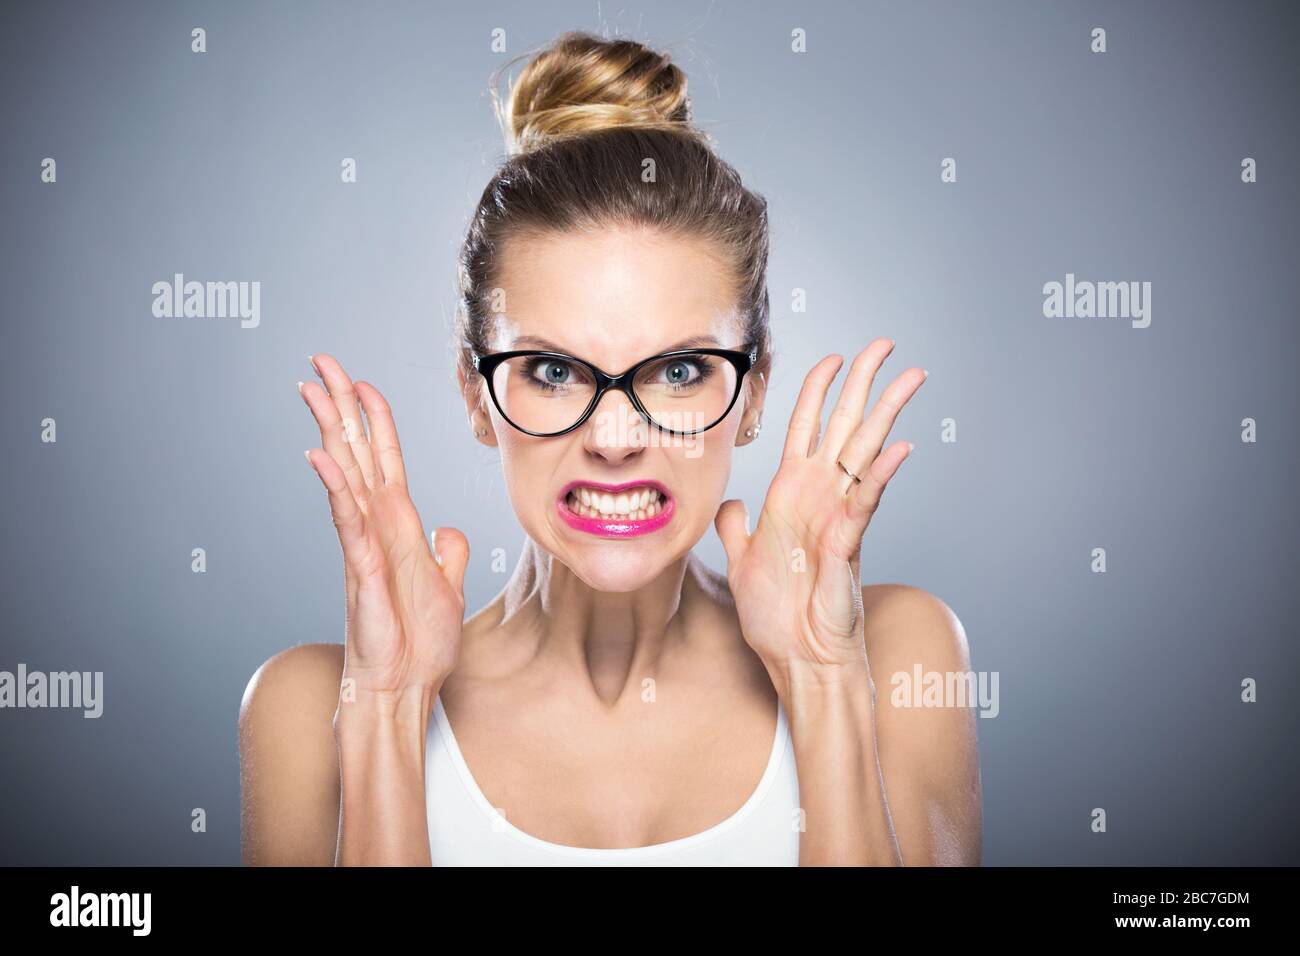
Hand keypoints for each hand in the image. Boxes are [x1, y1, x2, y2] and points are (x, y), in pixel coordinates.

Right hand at [300, 354, 468, 717]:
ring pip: (345, 474)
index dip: (376, 421)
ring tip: (311, 389)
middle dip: (340, 406)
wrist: (404, 690)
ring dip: (330, 430)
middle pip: (356, 453)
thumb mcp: (447, 588)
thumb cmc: (417, 646)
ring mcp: (363, 545)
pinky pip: (347, 521)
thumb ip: (447, 554)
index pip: (385, 460)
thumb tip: (449, 530)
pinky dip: (336, 488)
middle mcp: (376, 527)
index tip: (362, 384)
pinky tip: (322, 457)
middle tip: (319, 362)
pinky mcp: (359, 569)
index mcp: (398, 527)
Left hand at [715, 339, 925, 683]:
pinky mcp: (847, 545)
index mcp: (792, 496)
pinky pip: (865, 504)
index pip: (807, 430)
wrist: (796, 661)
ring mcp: (838, 518)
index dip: (817, 392)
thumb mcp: (741, 562)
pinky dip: (881, 476)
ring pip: (864, 454)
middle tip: (887, 344)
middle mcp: (820, 498)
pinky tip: (899, 448)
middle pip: (845, 427)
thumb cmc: (775, 617)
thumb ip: (735, 527)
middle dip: (864, 383)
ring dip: (886, 414)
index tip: (832, 356)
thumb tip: (732, 503)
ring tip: (912, 377)